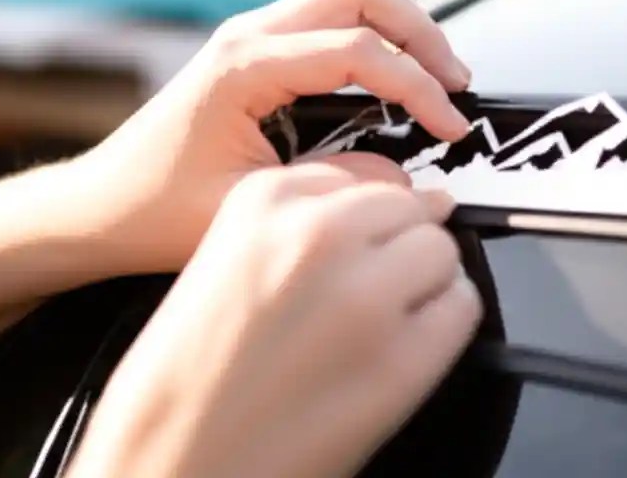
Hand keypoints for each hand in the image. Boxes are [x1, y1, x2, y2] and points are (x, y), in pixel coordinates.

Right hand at [67, 160, 482, 477]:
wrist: (166, 467)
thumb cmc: (181, 384)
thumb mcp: (217, 264)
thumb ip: (290, 225)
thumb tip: (376, 211)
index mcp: (262, 203)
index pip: (363, 178)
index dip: (367, 219)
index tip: (361, 242)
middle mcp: (318, 236)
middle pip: (411, 208)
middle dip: (401, 245)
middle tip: (376, 288)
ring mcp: (367, 296)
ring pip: (442, 252)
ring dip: (426, 282)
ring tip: (386, 321)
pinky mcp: (403, 359)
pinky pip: (460, 308)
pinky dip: (443, 325)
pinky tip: (405, 350)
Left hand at [71, 0, 471, 273]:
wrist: (99, 208)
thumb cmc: (155, 213)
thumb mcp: (255, 207)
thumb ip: (338, 186)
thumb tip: (406, 176)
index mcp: (244, 66)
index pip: (359, 52)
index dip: (419, 87)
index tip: (451, 127)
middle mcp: (247, 36)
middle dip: (421, 32)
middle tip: (455, 83)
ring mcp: (250, 37)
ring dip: (401, 28)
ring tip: (436, 78)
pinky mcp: (255, 52)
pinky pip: (329, 19)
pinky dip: (374, 38)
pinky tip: (394, 80)